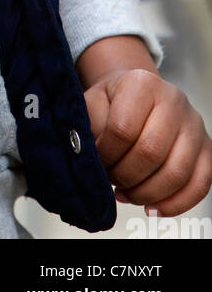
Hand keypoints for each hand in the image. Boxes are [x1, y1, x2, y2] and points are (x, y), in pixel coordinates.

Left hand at [83, 68, 211, 215]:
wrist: (138, 94)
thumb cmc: (114, 101)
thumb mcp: (93, 102)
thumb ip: (91, 127)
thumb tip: (92, 159)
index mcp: (142, 84)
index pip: (123, 129)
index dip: (106, 154)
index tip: (98, 161)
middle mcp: (174, 101)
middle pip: (151, 152)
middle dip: (126, 176)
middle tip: (113, 179)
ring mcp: (195, 126)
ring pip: (177, 173)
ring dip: (147, 193)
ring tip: (128, 194)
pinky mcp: (207, 149)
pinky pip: (199, 185)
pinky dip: (175, 204)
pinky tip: (152, 207)